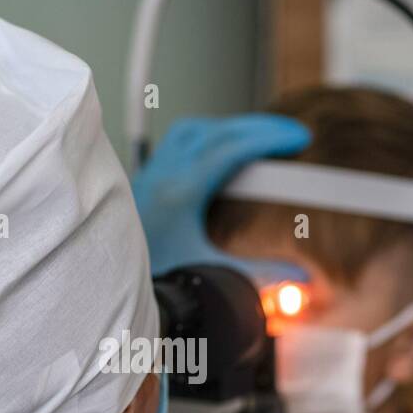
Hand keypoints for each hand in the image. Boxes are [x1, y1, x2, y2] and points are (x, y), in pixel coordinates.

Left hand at [131, 114, 310, 283]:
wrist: (111, 284)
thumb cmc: (156, 283)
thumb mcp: (215, 276)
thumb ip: (261, 272)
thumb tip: (300, 273)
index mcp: (180, 194)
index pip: (232, 150)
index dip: (269, 139)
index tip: (299, 137)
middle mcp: (162, 176)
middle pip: (216, 132)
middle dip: (258, 127)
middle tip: (290, 131)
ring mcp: (150, 175)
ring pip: (193, 131)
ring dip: (229, 128)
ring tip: (260, 136)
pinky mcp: (145, 181)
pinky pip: (177, 142)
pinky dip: (206, 137)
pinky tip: (221, 150)